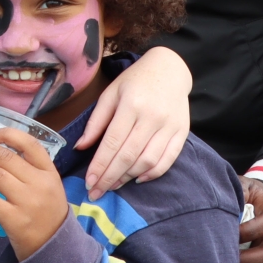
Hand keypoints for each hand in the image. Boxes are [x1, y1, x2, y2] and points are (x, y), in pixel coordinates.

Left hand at [0, 126, 72, 261]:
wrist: (55, 248)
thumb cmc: (47, 214)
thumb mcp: (49, 187)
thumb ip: (31, 170)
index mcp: (50, 173)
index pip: (30, 145)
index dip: (8, 134)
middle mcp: (41, 184)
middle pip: (5, 157)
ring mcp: (29, 203)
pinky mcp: (16, 221)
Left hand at [73, 46, 191, 197]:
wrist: (169, 69)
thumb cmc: (134, 82)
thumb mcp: (110, 94)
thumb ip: (96, 122)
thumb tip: (81, 147)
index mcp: (131, 106)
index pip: (112, 143)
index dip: (99, 165)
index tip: (89, 181)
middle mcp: (152, 118)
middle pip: (128, 156)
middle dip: (110, 177)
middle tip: (97, 192)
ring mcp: (170, 126)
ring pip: (148, 161)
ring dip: (128, 177)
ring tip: (113, 185)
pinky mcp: (182, 132)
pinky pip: (168, 160)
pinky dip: (153, 173)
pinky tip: (138, 179)